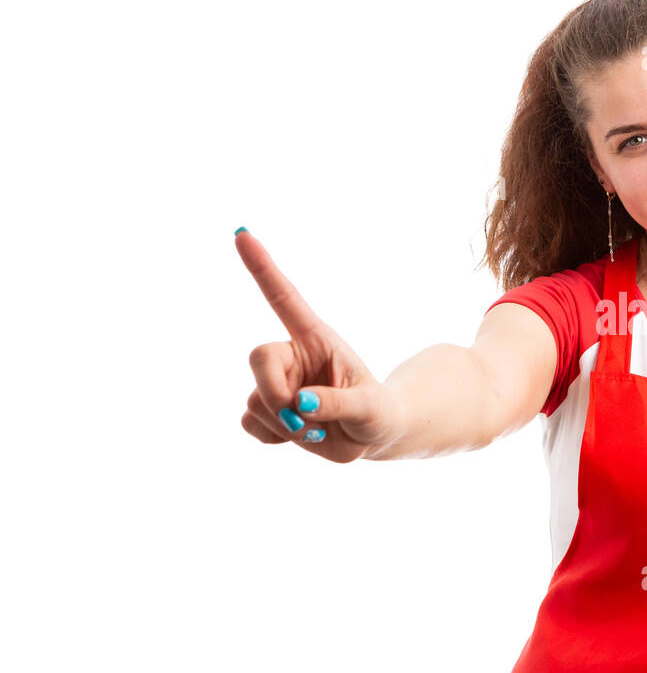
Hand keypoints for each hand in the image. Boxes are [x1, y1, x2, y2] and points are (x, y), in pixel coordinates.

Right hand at [235, 229, 402, 462]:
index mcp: (317, 338)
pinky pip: (250, 424)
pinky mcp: (266, 411)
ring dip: (285, 424)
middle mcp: (291, 356)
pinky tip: (300, 435)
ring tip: (319, 428)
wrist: (370, 437)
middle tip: (303, 420)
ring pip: (255, 400)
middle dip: (276, 394)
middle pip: (258, 359)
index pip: (285, 298)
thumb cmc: (377, 412)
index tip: (242, 235)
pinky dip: (274, 437)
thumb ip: (340, 403)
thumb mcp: (371, 409)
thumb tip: (301, 404)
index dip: (263, 268)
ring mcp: (276, 383)